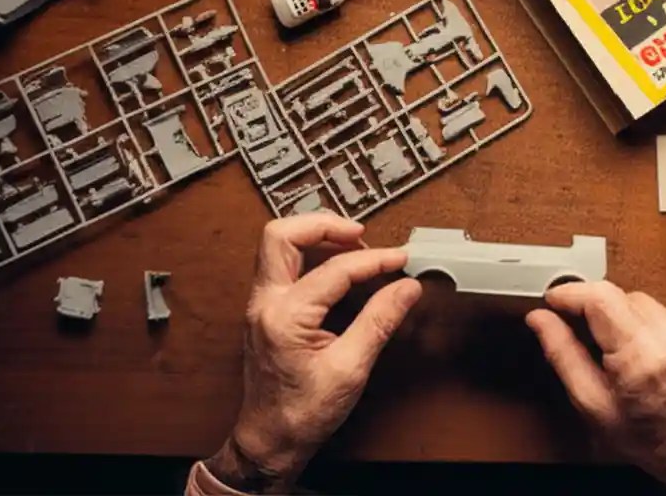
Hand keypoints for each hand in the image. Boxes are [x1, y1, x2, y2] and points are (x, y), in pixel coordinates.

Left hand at [207, 215, 421, 492]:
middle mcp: (264, 303)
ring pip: (276, 246)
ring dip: (313, 236)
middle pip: (281, 235)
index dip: (373, 260)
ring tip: (352, 244)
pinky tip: (335, 267)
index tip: (399, 260)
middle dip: (323, 225)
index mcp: (284, 316)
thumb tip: (406, 288)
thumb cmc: (303, 413)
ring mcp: (260, 305)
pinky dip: (308, 255)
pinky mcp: (264, 311)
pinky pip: (281, 266)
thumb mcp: (351, 369)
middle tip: (360, 233)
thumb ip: (379, 321)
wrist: (270, 440)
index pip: (334, 269)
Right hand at [527, 283, 665, 495]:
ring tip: (601, 343)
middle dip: (587, 303)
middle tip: (568, 324)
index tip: (550, 300)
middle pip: (616, 293)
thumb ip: (564, 356)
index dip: (570, 292)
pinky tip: (627, 346)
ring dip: (610, 311)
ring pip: (633, 298)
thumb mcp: (594, 406)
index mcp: (640, 359)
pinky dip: (631, 319)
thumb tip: (540, 321)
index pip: (601, 298)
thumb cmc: (651, 440)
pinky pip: (652, 309)